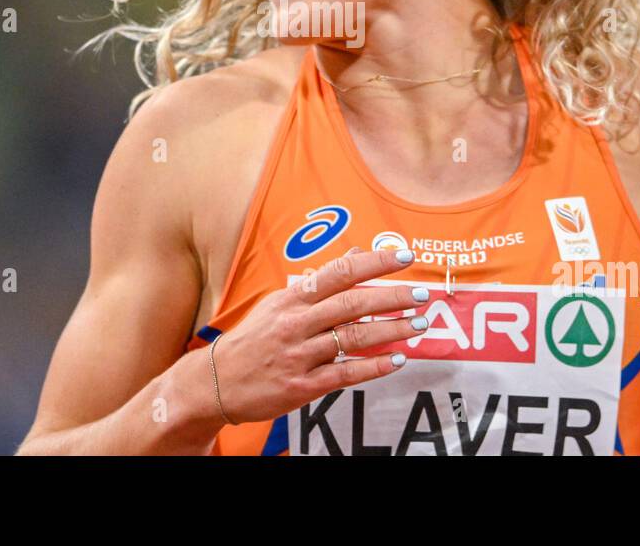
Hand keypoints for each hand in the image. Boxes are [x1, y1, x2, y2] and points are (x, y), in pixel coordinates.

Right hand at [208, 247, 428, 423]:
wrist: (216, 382)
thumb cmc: (253, 339)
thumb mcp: (279, 303)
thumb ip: (318, 281)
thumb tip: (355, 253)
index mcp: (292, 298)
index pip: (340, 272)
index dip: (374, 262)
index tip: (404, 255)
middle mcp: (296, 322)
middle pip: (353, 303)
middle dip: (393, 297)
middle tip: (423, 294)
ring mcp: (299, 354)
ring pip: (354, 337)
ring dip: (392, 330)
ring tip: (419, 325)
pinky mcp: (302, 385)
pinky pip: (346, 373)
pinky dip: (374, 366)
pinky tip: (398, 360)